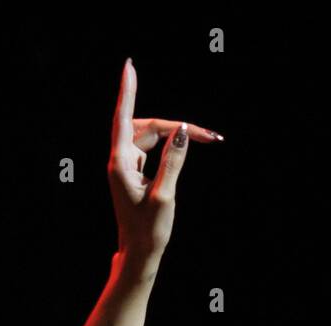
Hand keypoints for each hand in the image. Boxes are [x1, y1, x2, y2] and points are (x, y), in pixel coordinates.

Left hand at [107, 57, 221, 265]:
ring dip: (175, 135)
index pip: (124, 117)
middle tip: (210, 136)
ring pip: (151, 136)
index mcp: (120, 163)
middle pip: (146, 126)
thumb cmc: (149, 230)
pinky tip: (186, 146)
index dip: (128, 90)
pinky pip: (151, 148)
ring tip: (207, 140)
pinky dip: (169, 145)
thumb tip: (182, 131)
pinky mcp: (134, 172)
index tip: (129, 66)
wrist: (139, 254)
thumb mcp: (165, 195)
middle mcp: (119, 161)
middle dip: (175, 125)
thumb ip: (173, 161)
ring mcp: (126, 166)